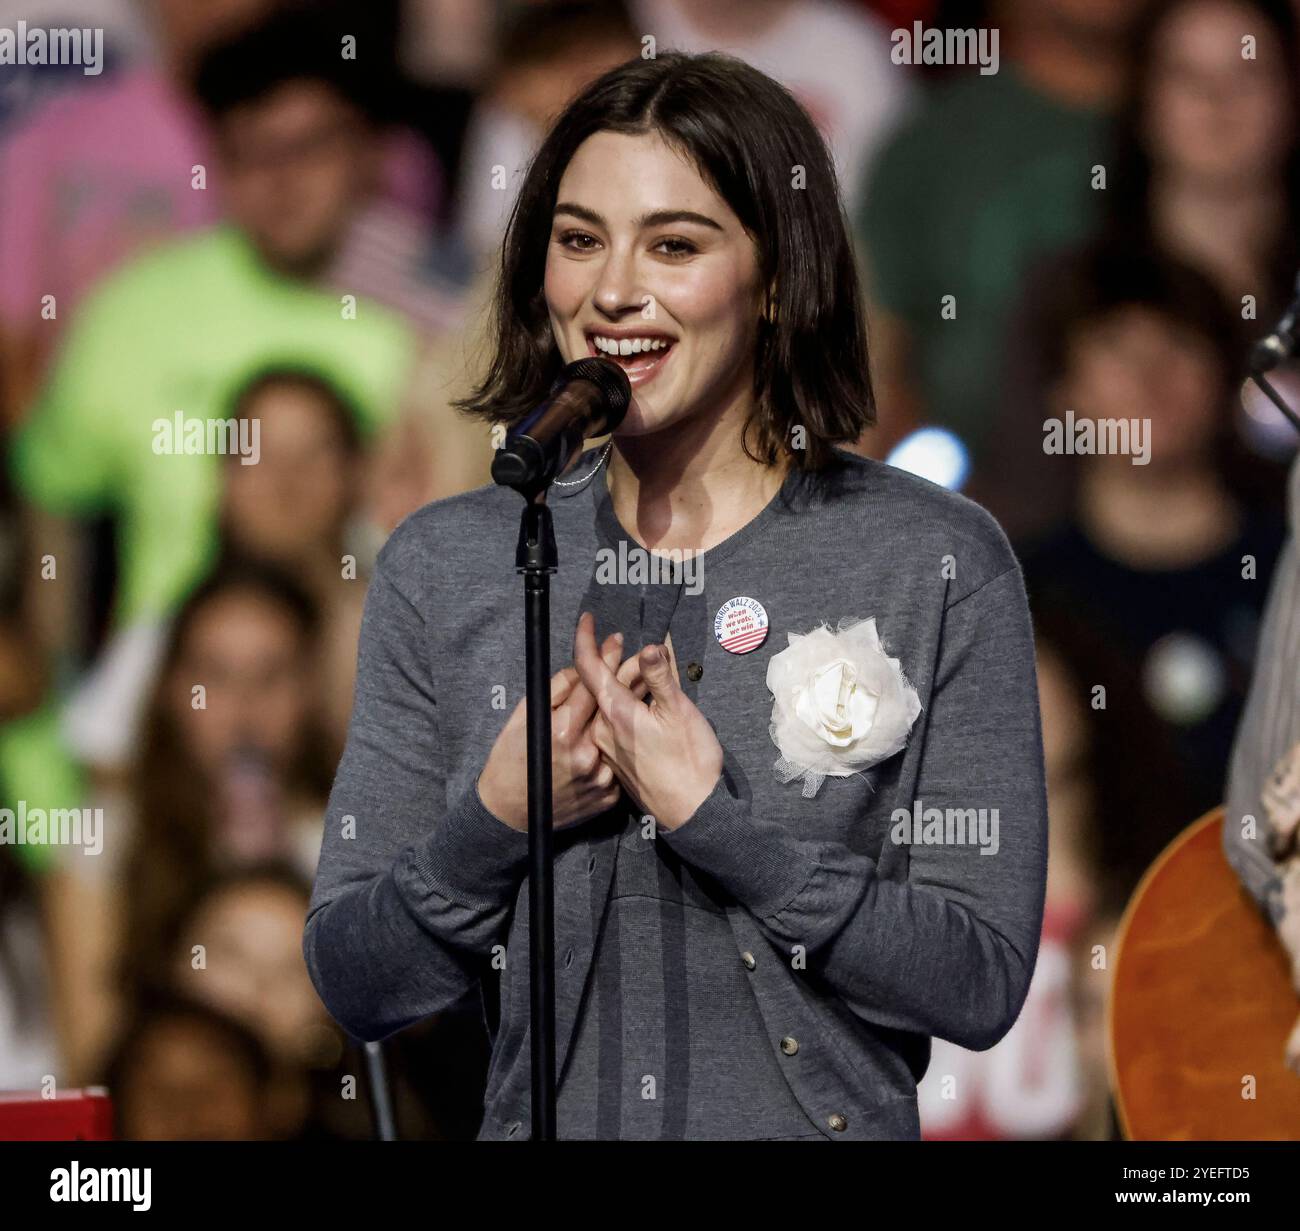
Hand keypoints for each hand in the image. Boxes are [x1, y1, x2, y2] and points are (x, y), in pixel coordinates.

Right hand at [478, 630, 626, 832]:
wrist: (511, 811)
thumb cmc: (512, 757)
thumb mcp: (525, 716)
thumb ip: (556, 690)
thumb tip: (582, 669)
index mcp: (563, 730)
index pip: (592, 685)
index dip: (605, 658)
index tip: (615, 638)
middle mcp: (586, 754)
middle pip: (617, 707)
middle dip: (628, 679)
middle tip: (638, 659)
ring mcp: (600, 778)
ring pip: (622, 737)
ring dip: (628, 718)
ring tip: (636, 698)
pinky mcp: (608, 797)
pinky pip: (618, 765)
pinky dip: (619, 754)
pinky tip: (623, 744)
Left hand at [572, 610, 723, 830]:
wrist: (693, 812)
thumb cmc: (690, 763)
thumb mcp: (680, 712)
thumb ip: (661, 677)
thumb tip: (648, 647)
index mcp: (615, 713)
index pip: (589, 667)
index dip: (586, 639)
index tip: (587, 619)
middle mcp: (602, 729)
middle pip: (603, 682)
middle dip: (621, 660)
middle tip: (646, 652)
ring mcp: (607, 746)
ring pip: (610, 702)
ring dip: (628, 683)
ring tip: (654, 677)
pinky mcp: (616, 758)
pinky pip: (614, 721)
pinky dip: (628, 704)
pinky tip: (648, 702)